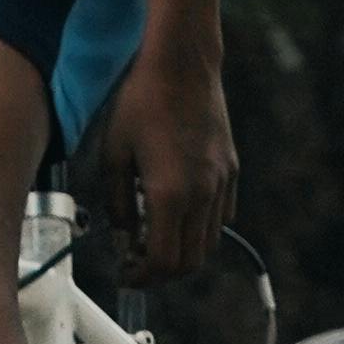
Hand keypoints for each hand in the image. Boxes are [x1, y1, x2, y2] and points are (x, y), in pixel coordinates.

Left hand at [77, 38, 235, 283]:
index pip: (162, 261)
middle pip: (189, 261)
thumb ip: (117, 202)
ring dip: (181, 251)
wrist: (182, 65)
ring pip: (208, 242)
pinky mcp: (231, 170)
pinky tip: (175, 212)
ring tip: (152, 238)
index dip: (142, 277)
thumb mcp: (113, 154)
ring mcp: (221, 183)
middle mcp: (202, 194)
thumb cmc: (140, 103)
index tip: (126, 275)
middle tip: (136, 264)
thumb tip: (123, 234)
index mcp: (169, 194)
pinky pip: (221, 216)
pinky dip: (200, 228)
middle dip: (161, 272)